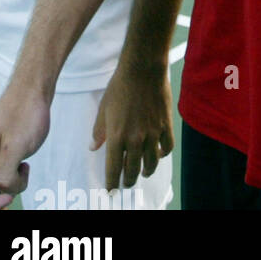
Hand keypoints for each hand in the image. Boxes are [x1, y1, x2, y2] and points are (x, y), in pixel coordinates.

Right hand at [0, 82, 49, 209]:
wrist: (33, 93)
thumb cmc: (24, 115)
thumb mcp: (16, 148)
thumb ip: (6, 176)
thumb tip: (4, 192)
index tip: (7, 198)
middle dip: (0, 198)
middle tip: (18, 181)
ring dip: (11, 186)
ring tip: (23, 167)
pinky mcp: (0, 161)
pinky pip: (4, 180)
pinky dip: (16, 178)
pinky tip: (24, 165)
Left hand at [90, 58, 172, 190]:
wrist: (143, 69)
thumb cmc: (120, 87)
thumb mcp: (103, 109)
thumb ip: (99, 131)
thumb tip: (94, 147)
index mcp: (116, 137)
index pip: (114, 170)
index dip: (112, 183)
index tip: (111, 190)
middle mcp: (135, 139)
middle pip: (133, 170)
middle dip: (128, 181)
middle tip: (126, 183)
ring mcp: (153, 132)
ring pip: (151, 163)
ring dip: (146, 172)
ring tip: (143, 172)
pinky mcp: (166, 124)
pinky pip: (167, 147)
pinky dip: (162, 155)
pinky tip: (157, 153)